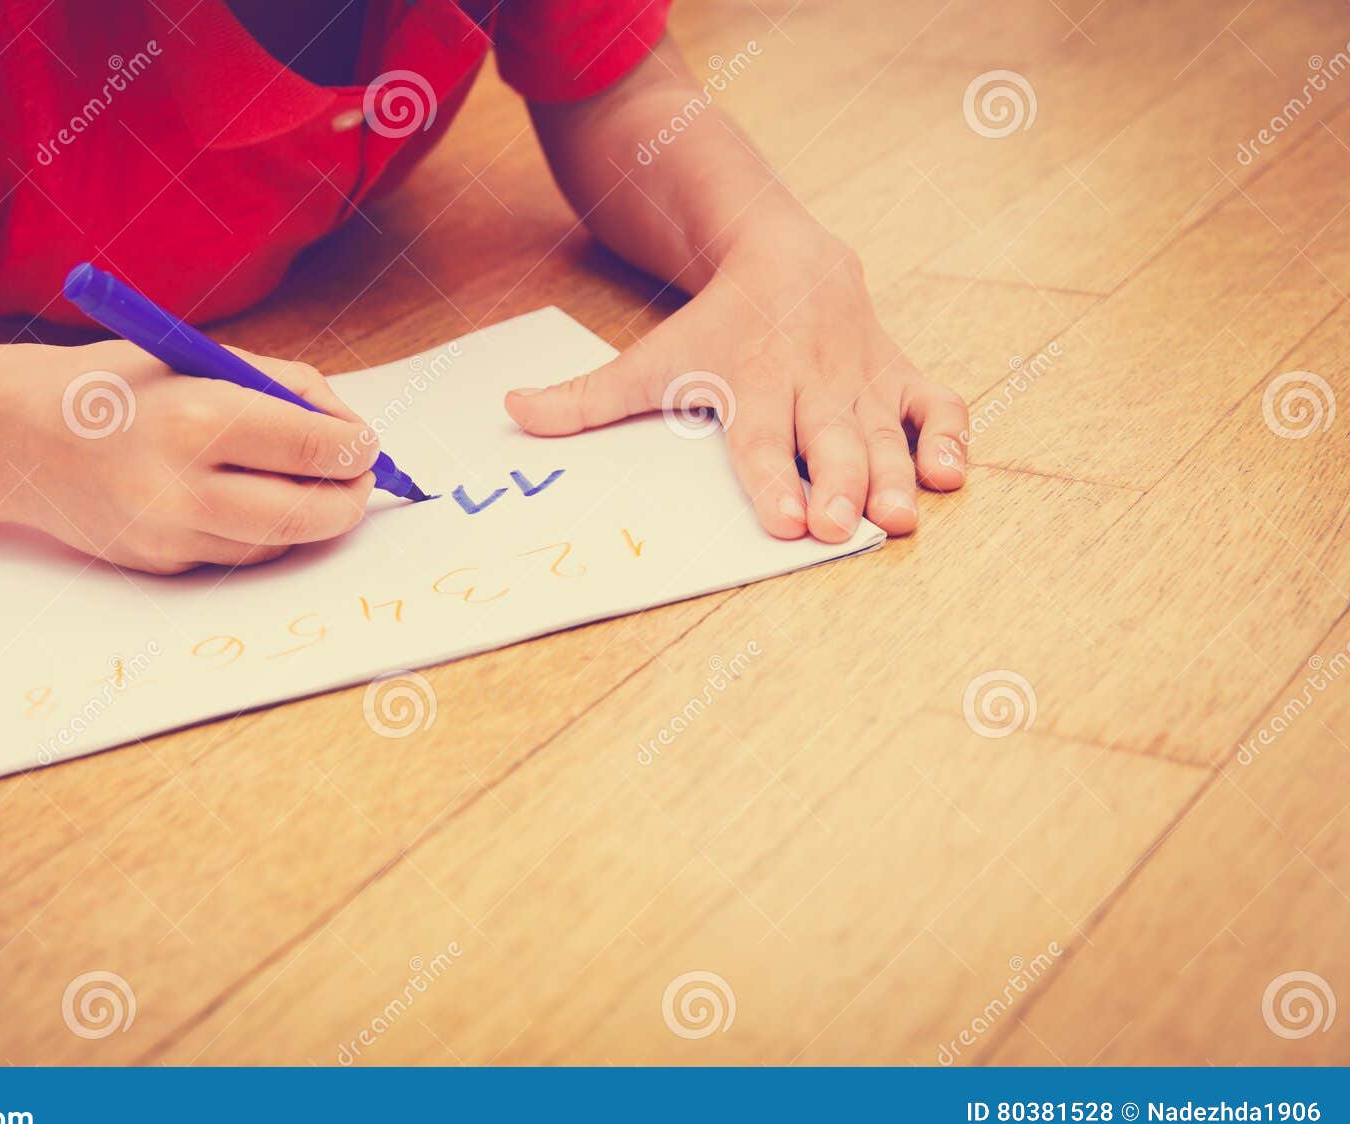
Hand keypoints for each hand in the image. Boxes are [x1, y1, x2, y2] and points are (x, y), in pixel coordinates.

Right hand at [6, 341, 378, 573]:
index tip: (365, 443)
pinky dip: (260, 530)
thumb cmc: (121, 385)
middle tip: (357, 478)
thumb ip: (287, 388)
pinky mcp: (160, 565)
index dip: (357, 448)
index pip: (315, 448)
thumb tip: (351, 434)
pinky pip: (238, 555)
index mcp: (197, 418)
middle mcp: (181, 487)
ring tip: (303, 480)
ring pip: (278, 542)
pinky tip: (249, 498)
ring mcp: (168, 536)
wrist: (19, 436)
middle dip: (348, 498)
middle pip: (308, 514)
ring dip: (306, 515)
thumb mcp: (202, 357)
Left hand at [504, 234, 968, 541]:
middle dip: (840, 485)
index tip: (785, 522)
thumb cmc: (712, 326)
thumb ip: (586, 397)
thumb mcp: (650, 358)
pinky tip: (955, 476)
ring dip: (898, 475)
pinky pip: (937, 403)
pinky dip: (951, 436)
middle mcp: (810, 384)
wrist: (787, 255)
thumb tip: (510, 412)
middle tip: (845, 528)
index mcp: (749, 383)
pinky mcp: (898, 375)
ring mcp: (860, 380)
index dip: (770, 482)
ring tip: (904, 517)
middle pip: (829, 442)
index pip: (759, 443)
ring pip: (886, 432)